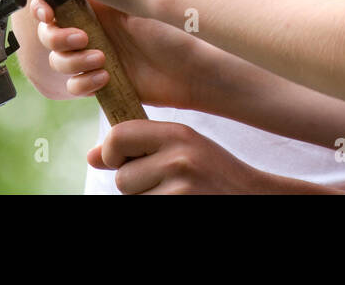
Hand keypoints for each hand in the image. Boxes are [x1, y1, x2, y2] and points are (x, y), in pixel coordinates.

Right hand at [32, 0, 208, 110]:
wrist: (191, 68)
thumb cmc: (170, 30)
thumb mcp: (135, 2)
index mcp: (95, 5)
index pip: (54, 3)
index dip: (43, 8)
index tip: (48, 12)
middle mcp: (90, 29)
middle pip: (48, 33)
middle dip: (56, 36)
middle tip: (82, 38)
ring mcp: (92, 56)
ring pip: (58, 61)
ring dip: (72, 61)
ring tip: (100, 59)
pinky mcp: (99, 82)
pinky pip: (74, 85)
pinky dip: (84, 82)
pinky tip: (105, 77)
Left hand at [89, 120, 265, 193]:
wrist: (252, 197)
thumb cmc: (211, 174)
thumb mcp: (182, 148)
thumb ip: (139, 146)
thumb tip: (91, 156)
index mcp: (178, 133)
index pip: (117, 136)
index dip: (112, 152)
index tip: (124, 160)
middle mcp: (179, 158)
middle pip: (122, 178)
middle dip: (136, 186)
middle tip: (167, 183)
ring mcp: (181, 190)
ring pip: (132, 200)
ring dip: (147, 201)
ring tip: (177, 194)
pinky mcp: (180, 209)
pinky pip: (146, 210)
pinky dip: (156, 208)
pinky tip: (180, 203)